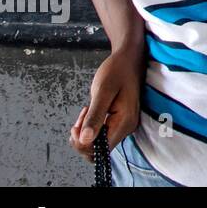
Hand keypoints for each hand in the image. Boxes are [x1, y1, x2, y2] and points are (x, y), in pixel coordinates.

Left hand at [69, 48, 142, 162]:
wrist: (129, 58)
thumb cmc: (117, 70)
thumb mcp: (102, 91)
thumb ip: (94, 116)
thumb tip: (85, 140)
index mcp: (124, 122)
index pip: (101, 149)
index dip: (84, 143)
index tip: (77, 125)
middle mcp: (127, 127)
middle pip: (99, 149)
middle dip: (82, 138)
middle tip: (80, 118)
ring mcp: (124, 125)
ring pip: (99, 142)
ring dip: (85, 132)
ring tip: (85, 111)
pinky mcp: (120, 121)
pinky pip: (102, 133)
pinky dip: (91, 127)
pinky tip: (89, 112)